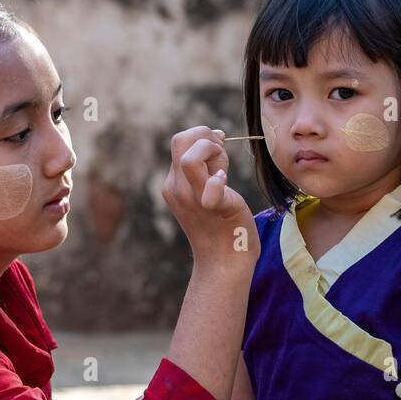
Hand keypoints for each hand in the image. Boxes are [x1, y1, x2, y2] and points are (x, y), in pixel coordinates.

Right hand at [162, 126, 259, 265]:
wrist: (224, 262)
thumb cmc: (221, 225)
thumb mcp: (204, 191)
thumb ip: (205, 166)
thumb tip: (216, 137)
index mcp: (174, 183)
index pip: (180, 140)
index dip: (201, 137)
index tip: (218, 153)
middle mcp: (177, 189)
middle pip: (180, 140)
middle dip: (205, 137)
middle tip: (221, 157)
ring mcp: (193, 200)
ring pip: (190, 158)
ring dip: (213, 153)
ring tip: (224, 171)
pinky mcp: (214, 208)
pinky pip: (211, 189)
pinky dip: (219, 182)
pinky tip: (227, 185)